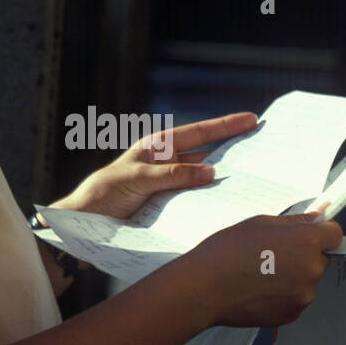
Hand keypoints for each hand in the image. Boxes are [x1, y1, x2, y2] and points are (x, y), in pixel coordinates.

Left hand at [50, 112, 258, 221]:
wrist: (83, 225)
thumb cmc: (102, 194)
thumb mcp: (136, 179)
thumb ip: (172, 175)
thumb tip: (211, 172)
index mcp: (158, 146)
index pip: (199, 133)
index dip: (226, 126)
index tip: (251, 119)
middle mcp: (166, 162)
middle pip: (207, 152)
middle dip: (234, 147)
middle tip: (262, 144)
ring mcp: (169, 184)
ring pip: (203, 176)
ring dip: (225, 176)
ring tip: (253, 174)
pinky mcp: (168, 205)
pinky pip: (195, 198)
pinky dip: (211, 198)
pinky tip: (228, 201)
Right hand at [181, 212, 343, 329]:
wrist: (204, 288)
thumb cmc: (226, 251)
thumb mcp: (260, 223)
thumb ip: (295, 222)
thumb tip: (317, 218)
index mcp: (306, 241)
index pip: (335, 234)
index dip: (321, 233)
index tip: (307, 236)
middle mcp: (311, 269)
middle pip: (320, 259)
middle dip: (303, 256)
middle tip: (272, 256)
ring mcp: (303, 296)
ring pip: (306, 281)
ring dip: (292, 278)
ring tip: (260, 276)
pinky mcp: (292, 315)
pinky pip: (295, 300)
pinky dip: (282, 297)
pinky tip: (259, 291)